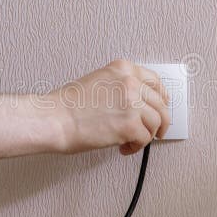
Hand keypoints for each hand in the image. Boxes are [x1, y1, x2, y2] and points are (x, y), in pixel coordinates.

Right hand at [0, 60, 170, 159]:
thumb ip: (122, 87)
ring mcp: (132, 103)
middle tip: (157, 130)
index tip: (162, 106)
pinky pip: (145, 139)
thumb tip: (140, 103)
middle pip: (161, 103)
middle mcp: (130, 82)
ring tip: (133, 141)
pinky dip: (136, 146)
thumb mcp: (99, 81)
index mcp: (122, 69)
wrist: (54, 119)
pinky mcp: (130, 125)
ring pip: (157, 122)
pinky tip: (123, 147)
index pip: (154, 80)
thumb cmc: (68, 105)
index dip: (162, 97)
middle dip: (161, 120)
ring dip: (148, 135)